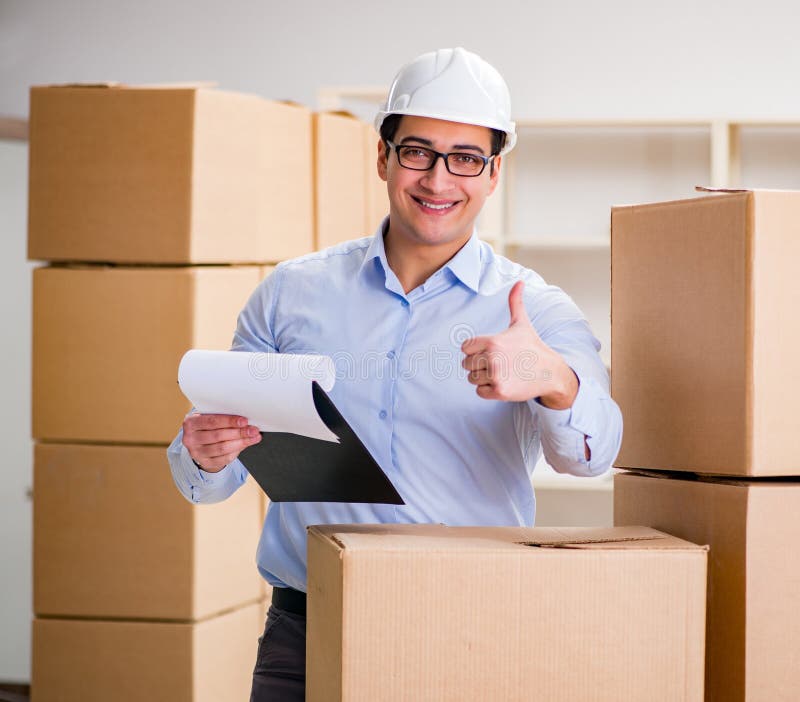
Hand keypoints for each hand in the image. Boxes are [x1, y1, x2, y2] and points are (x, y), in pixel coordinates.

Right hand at [182, 413, 261, 472]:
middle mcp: (190, 439)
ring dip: (241, 442)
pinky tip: (245, 445)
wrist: (200, 443)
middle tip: (253, 430)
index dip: (229, 421)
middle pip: (218, 436)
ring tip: (253, 437)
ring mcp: (196, 453)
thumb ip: (223, 417)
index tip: (244, 421)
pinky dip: (237, 451)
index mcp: (190, 423)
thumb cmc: (207, 427)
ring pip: (222, 448)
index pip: (211, 421)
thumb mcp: (210, 418)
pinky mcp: (205, 463)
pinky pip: (224, 458)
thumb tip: (245, 420)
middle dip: (239, 432)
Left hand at [461, 280, 578, 407]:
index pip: (466, 348)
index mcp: (493, 341)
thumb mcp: (522, 324)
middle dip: (479, 365)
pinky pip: (479, 392)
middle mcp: (492, 358)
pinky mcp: (500, 391)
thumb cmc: (532, 347)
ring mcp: (496, 375)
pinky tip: (503, 382)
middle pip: (466, 364)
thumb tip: (520, 281)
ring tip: (502, 372)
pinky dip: (488, 390)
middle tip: (498, 363)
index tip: (491, 351)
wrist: (550, 372)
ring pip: (472, 378)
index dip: (476, 350)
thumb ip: (515, 303)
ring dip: (483, 378)